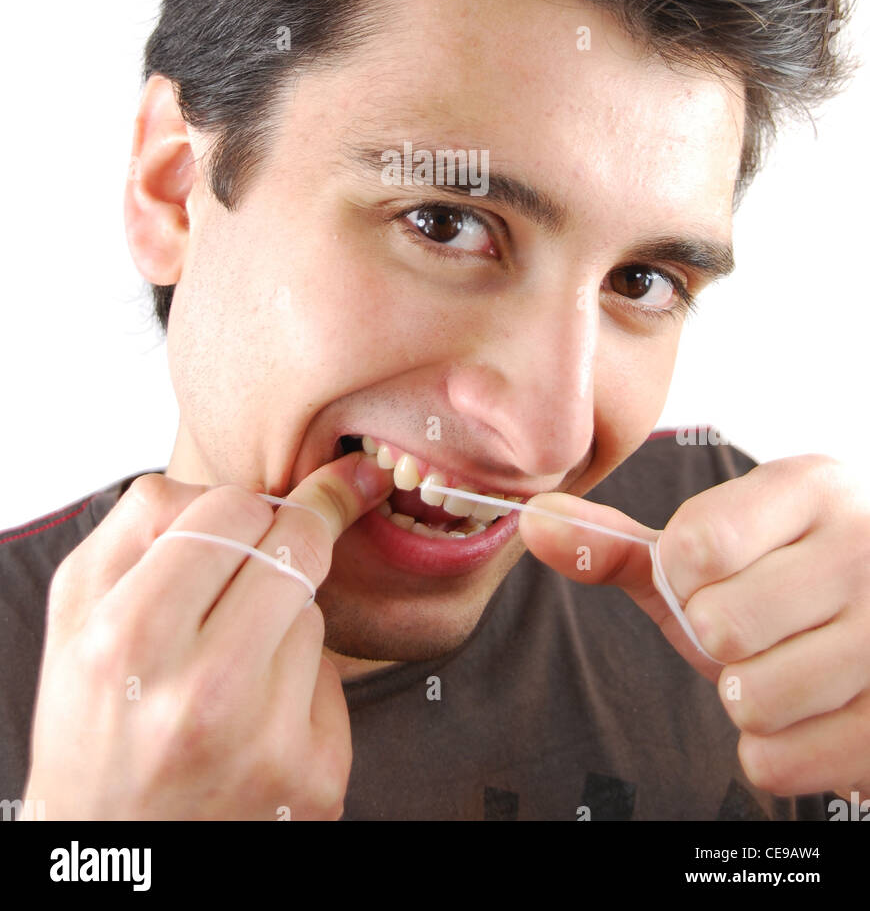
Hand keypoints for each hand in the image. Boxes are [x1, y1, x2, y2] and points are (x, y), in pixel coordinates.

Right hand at [21, 451, 392, 819]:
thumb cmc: (96, 717)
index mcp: (128, 638)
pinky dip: (301, 683)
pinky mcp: (315, 778)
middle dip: (285, 536)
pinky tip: (255, 717)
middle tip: (266, 552)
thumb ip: (143, 521)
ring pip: (314, 611)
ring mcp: (266, 741)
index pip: (233, 508)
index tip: (254, 507)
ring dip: (282, 618)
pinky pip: (333, 678)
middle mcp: (201, 694)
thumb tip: (245, 480)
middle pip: (296, 546)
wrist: (116, 857)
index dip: (242, 504)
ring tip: (226, 667)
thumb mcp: (78, 610)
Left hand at [519, 454, 869, 801]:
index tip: (711, 575)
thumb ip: (618, 542)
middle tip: (757, 627)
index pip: (695, 544)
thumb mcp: (706, 553)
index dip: (681, 578)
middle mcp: (863, 548)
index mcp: (810, 489)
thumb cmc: (779, 583)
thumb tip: (532, 518)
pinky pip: (779, 760)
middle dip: (715, 641)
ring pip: (752, 698)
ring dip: (745, 699)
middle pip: (718, 624)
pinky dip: (775, 750)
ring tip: (784, 665)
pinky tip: (810, 712)